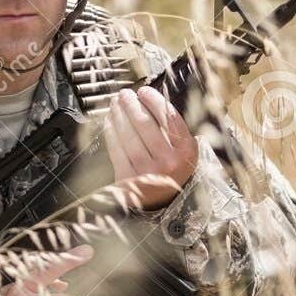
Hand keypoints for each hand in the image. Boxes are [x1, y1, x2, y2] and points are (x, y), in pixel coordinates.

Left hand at [105, 85, 198, 210]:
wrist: (165, 203)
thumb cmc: (173, 171)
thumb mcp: (185, 151)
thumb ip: (174, 129)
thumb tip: (150, 101)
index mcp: (185, 151)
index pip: (168, 117)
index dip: (153, 99)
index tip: (144, 91)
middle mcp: (168, 162)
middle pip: (145, 123)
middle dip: (131, 104)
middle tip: (124, 94)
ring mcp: (147, 172)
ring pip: (128, 135)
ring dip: (119, 114)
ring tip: (115, 104)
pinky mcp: (129, 179)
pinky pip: (116, 149)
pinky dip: (111, 131)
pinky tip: (110, 121)